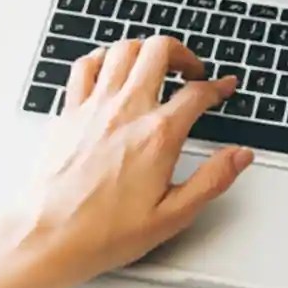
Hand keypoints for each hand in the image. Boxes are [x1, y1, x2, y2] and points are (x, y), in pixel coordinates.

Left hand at [0, 37, 252, 287]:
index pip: (197, 94)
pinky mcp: (69, 112)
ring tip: (155, 64)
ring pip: (123, 49)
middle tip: (190, 70)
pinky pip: (85, 65)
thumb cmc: (103, 232)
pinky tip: (110, 67)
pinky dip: (102, 57)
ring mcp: (94, 107)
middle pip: (159, 51)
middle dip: (182, 53)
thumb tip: (240, 156)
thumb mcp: (172, 216)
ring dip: (145, 49)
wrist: (48, 238)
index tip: (224, 88)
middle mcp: (126, 111)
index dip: (218, 87)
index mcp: (157, 135)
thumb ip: (212, 180)